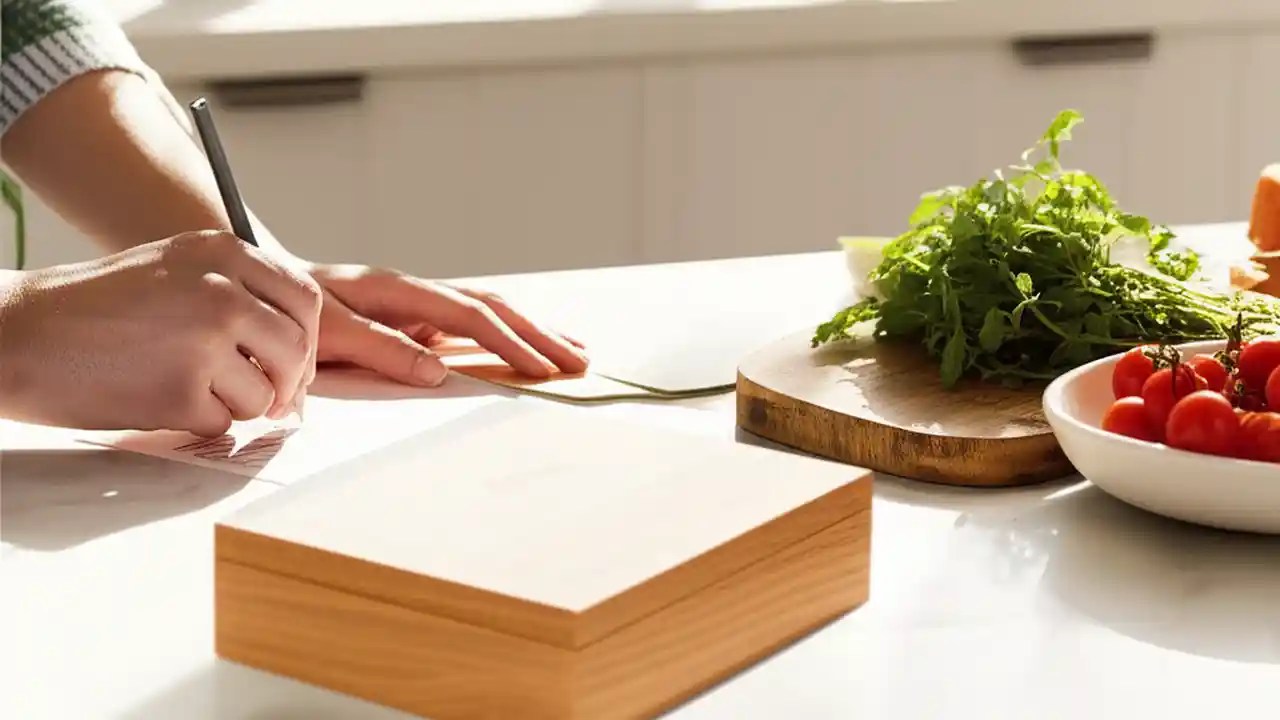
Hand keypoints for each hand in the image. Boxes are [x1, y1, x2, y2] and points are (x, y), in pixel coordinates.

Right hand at [0, 231, 320, 435]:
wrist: (22, 333)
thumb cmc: (97, 307)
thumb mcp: (177, 268)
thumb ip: (240, 294)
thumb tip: (301, 354)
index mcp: (224, 254)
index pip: (304, 300)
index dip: (306, 339)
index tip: (295, 362)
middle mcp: (222, 292)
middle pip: (297, 350)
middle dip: (289, 383)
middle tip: (270, 399)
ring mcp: (204, 341)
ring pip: (266, 393)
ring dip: (240, 404)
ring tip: (190, 387)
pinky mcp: (182, 392)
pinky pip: (224, 423)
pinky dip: (200, 421)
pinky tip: (159, 398)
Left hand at [302, 263, 587, 385]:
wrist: (258, 288)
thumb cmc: (287, 312)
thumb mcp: (326, 332)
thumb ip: (380, 347)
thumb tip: (438, 370)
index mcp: (397, 291)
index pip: (470, 316)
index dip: (509, 343)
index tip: (542, 369)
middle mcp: (414, 293)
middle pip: (493, 308)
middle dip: (540, 334)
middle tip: (581, 362)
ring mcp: (416, 306)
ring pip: (489, 312)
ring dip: (532, 331)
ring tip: (573, 351)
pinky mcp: (413, 320)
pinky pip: (470, 326)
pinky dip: (506, 337)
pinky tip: (527, 349)